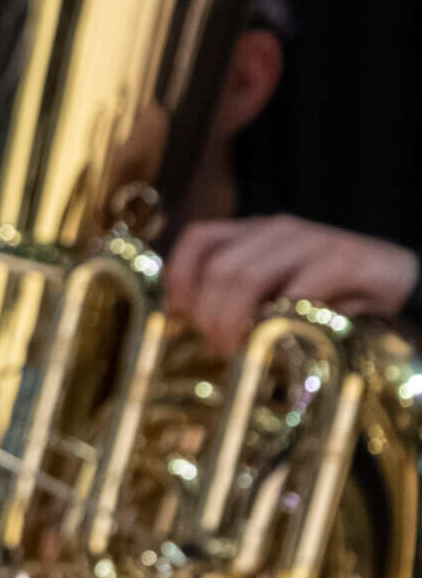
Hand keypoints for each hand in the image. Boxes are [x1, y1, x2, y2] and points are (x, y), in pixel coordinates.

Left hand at [165, 216, 419, 354]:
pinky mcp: (343, 260)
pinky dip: (280, 318)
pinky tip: (279, 338)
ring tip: (240, 347)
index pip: (200, 238)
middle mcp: (278, 230)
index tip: (178, 313)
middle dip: (208, 312)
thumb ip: (244, 297)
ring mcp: (311, 242)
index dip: (179, 275)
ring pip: (246, 276)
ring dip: (234, 319)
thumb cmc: (334, 291)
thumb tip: (196, 326)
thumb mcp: (282, 289)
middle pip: (218, 266)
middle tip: (217, 345)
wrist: (403, 279)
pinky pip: (297, 290)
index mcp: (257, 232)